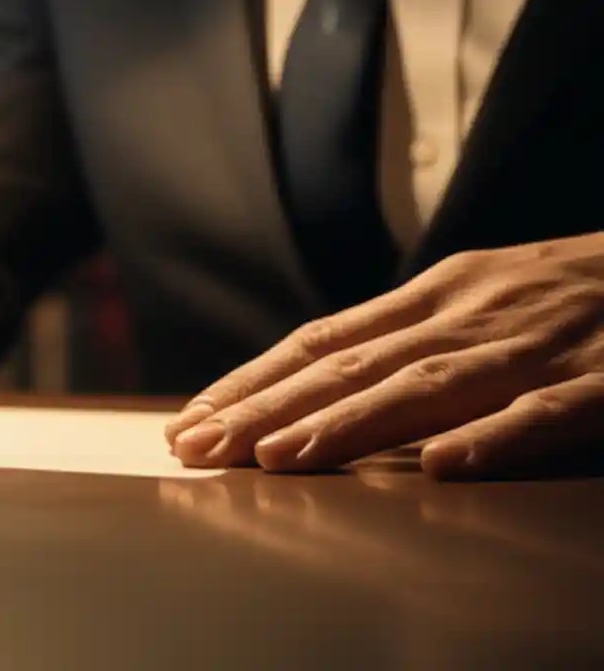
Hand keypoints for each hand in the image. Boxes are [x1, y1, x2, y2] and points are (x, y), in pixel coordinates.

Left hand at [166, 232, 603, 479]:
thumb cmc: (569, 289)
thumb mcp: (475, 296)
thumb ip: (403, 336)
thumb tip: (314, 379)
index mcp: (435, 296)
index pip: (320, 341)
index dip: (251, 381)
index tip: (190, 419)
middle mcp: (468, 314)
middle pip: (350, 365)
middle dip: (267, 407)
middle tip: (198, 446)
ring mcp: (535, 345)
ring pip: (428, 386)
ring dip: (350, 423)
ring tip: (279, 456)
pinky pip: (547, 411)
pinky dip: (496, 436)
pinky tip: (446, 466)